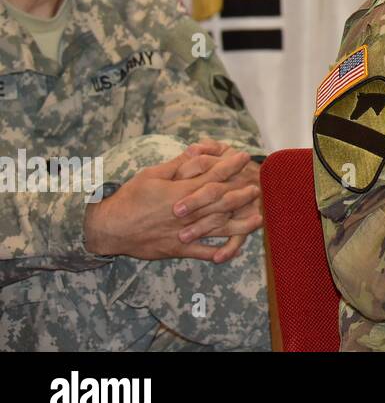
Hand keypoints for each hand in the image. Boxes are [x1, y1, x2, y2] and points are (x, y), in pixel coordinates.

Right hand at [83, 150, 258, 261]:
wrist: (108, 229)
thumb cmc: (128, 198)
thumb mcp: (151, 174)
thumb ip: (177, 164)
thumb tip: (196, 150)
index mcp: (181, 192)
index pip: (212, 176)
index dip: (230, 166)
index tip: (244, 157)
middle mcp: (187, 212)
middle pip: (221, 202)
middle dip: (241, 194)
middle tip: (257, 187)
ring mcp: (183, 232)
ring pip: (218, 228)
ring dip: (240, 223)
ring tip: (258, 218)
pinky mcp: (177, 249)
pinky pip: (202, 252)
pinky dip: (218, 252)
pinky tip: (234, 251)